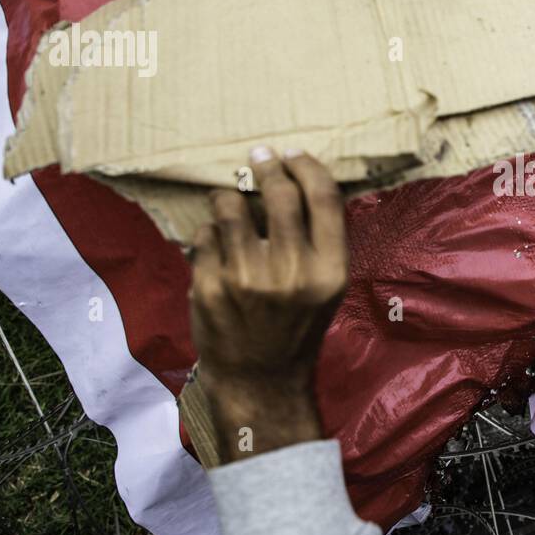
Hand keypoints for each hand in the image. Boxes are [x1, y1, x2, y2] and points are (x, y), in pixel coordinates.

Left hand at [189, 147, 348, 462]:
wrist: (261, 379)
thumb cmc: (298, 326)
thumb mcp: (328, 288)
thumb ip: (320, 239)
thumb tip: (297, 177)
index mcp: (329, 271)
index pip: (323, 197)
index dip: (307, 166)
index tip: (293, 155)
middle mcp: (291, 272)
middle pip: (279, 192)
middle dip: (266, 166)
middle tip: (260, 157)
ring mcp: (246, 279)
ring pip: (230, 206)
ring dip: (229, 197)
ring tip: (230, 203)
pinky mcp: (209, 286)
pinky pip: (205, 235)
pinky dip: (210, 235)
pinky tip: (218, 250)